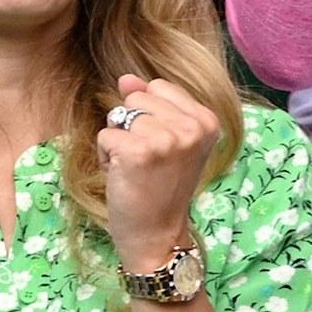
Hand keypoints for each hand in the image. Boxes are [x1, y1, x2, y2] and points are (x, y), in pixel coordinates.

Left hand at [97, 74, 220, 271]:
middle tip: (147, 160)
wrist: (158, 234)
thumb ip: (152, 103)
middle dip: (132, 126)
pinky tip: (123, 176)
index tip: (163, 148)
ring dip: (118, 141)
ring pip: (118, 115)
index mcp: (207, 120)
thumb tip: (126, 77)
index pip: (159, 87)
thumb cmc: (163, 187)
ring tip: (135, 167)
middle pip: (137, 98)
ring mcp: (166, 139)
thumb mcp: (170, 140)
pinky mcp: (138, 152)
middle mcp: (191, 127)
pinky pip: (105, 135)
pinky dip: (106, 156)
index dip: (150, 115)